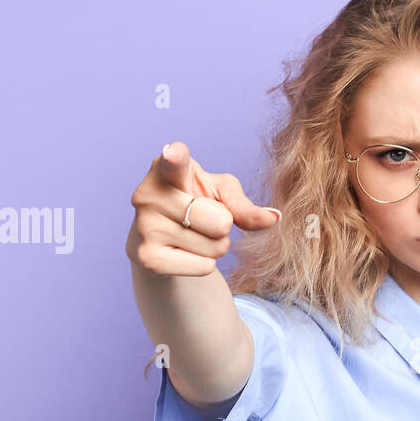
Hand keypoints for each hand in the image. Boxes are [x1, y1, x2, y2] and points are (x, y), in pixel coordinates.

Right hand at [126, 140, 279, 276]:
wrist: (162, 237)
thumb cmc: (196, 203)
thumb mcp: (222, 194)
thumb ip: (245, 205)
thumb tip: (274, 218)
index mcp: (167, 167)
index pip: (174, 161)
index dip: (175, 156)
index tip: (173, 153)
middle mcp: (148, 194)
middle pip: (221, 222)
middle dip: (223, 226)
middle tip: (201, 218)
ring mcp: (144, 227)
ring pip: (214, 247)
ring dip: (214, 246)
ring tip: (192, 234)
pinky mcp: (147, 258)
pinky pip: (205, 267)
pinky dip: (206, 264)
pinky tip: (185, 251)